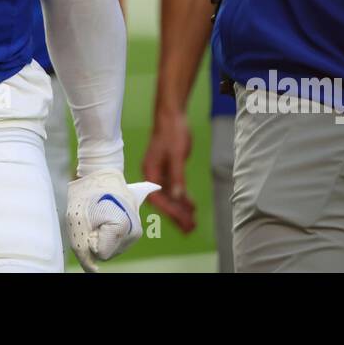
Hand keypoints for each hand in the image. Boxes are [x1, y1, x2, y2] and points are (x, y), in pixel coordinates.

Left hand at [66, 172, 158, 271]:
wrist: (101, 172)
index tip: (90, 220)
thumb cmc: (86, 194)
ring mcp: (137, 231)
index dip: (90, 239)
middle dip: (96, 239)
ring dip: (102, 236)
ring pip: (112, 250)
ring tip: (100, 214)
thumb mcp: (76, 222)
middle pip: (108, 254)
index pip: (100, 254)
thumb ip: (83, 252)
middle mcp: (134, 232)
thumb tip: (93, 271)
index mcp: (122, 227)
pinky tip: (108, 218)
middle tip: (93, 216)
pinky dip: (108, 234)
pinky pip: (116, 242)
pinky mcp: (135, 229)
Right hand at [142, 108, 195, 231]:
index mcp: (150, 171)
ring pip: (170, 197)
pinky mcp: (167, 169)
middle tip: (189, 229)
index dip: (169, 211)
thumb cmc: (172, 132)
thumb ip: (177, 176)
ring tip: (192, 223)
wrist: (172, 115)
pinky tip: (192, 206)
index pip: (157, 198)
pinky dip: (182, 198)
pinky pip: (174, 189)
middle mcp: (152, 174)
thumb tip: (178, 197)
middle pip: (163, 201)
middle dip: (176, 216)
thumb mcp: (177, 155)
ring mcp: (160, 172)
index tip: (181, 220)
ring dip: (180, 210)